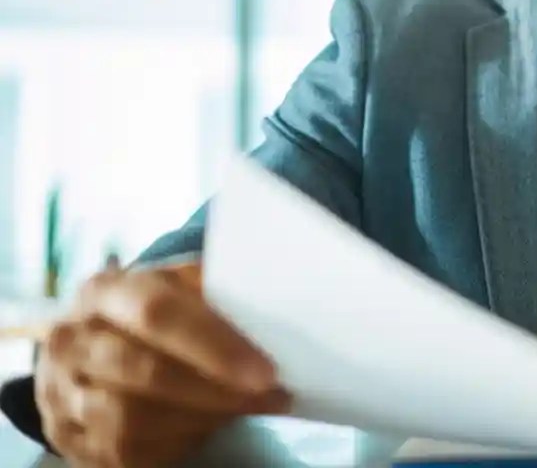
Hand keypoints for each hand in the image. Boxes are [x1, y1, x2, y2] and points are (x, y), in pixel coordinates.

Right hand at [34, 262, 290, 467]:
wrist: (90, 341)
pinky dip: (175, 445)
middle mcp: (72, 341)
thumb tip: (275, 308)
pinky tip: (211, 431)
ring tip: (249, 412)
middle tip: (273, 398)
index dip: (215, 345)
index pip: (158, 314)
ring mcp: (60, 393)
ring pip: (132, 421)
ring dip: (202, 421)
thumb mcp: (180, 287)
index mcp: (105, 292)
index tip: (266, 372)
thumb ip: (215, 294)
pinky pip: (122, 453)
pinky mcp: (66, 436)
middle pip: (146, 373)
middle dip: (218, 392)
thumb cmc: (155, 310)